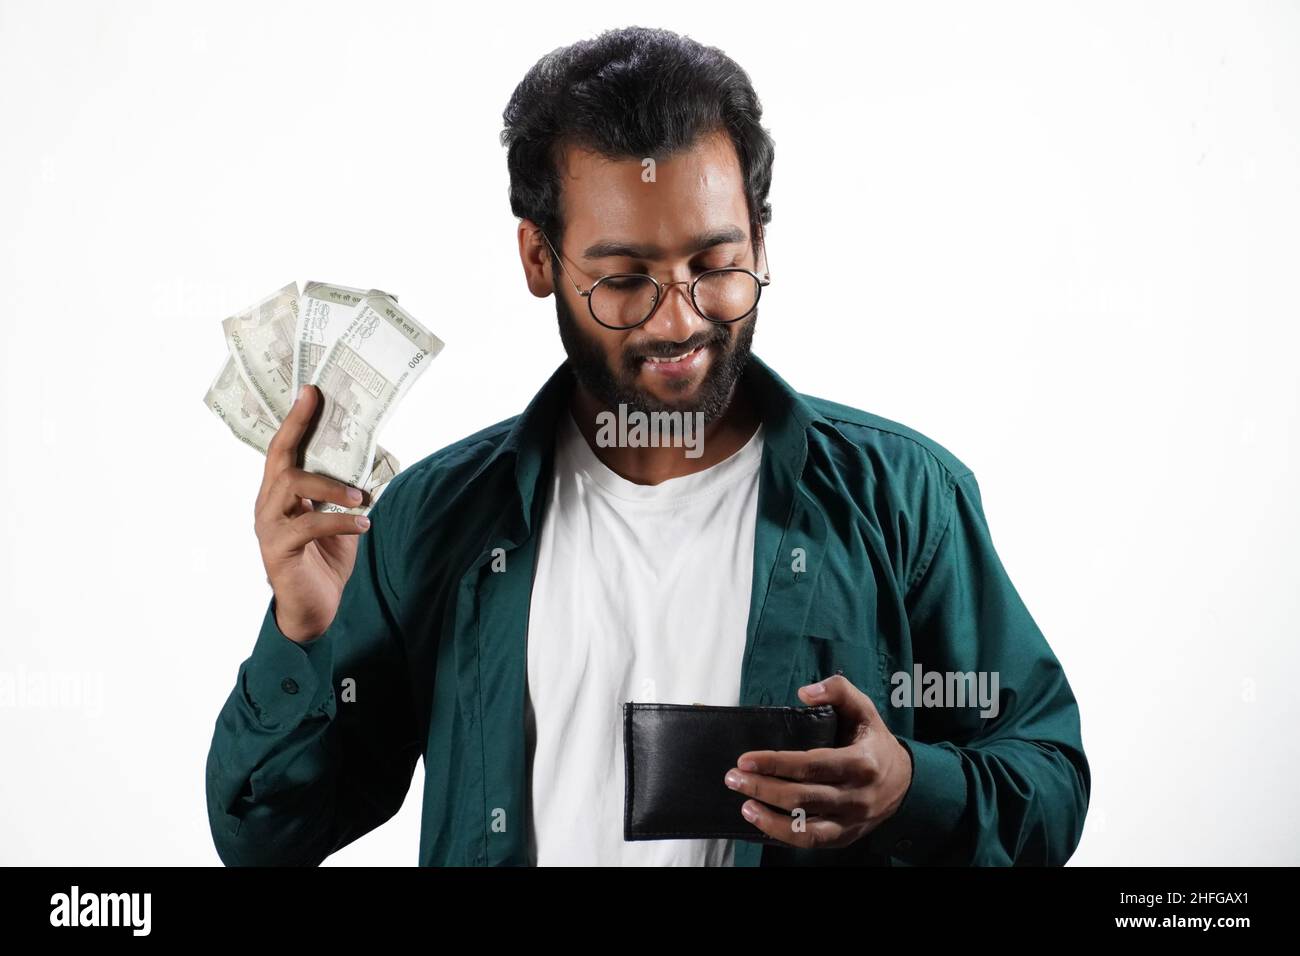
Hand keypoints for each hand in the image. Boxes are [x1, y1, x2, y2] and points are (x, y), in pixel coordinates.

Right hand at [254, 384, 371, 641]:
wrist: (316, 609)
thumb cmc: (326, 559)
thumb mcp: (342, 518)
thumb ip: (348, 491)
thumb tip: (375, 458)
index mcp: (282, 493)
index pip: (285, 448)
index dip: (296, 419)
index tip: (311, 389)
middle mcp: (269, 504)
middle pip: (280, 458)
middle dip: (298, 427)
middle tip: (320, 404)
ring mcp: (269, 526)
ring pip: (292, 487)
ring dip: (331, 485)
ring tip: (361, 496)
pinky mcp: (278, 550)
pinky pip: (309, 525)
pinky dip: (339, 522)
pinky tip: (363, 525)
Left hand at [723, 674, 912, 847]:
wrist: (904, 780)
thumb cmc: (874, 740)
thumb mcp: (863, 708)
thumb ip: (837, 690)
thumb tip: (804, 693)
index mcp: (861, 763)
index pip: (811, 765)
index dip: (775, 763)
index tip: (745, 759)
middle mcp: (856, 796)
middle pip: (802, 797)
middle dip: (763, 788)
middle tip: (733, 777)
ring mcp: (851, 821)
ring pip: (806, 828)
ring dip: (769, 820)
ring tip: (744, 806)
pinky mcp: (845, 836)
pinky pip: (812, 842)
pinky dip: (784, 835)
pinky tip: (762, 823)